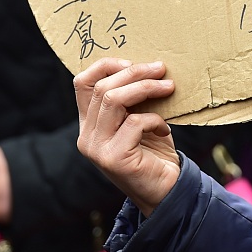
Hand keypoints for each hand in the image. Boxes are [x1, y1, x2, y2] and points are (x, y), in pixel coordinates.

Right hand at [75, 58, 178, 216]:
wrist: (167, 191)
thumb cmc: (155, 152)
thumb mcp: (140, 120)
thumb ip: (133, 100)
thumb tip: (148, 65)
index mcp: (89, 124)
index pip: (82, 84)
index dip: (105, 65)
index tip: (133, 60)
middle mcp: (87, 137)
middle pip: (102, 88)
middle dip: (135, 72)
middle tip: (161, 69)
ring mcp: (97, 149)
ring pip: (113, 100)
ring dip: (145, 88)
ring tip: (168, 87)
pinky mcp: (114, 158)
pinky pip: (133, 122)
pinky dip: (155, 119)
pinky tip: (165, 129)